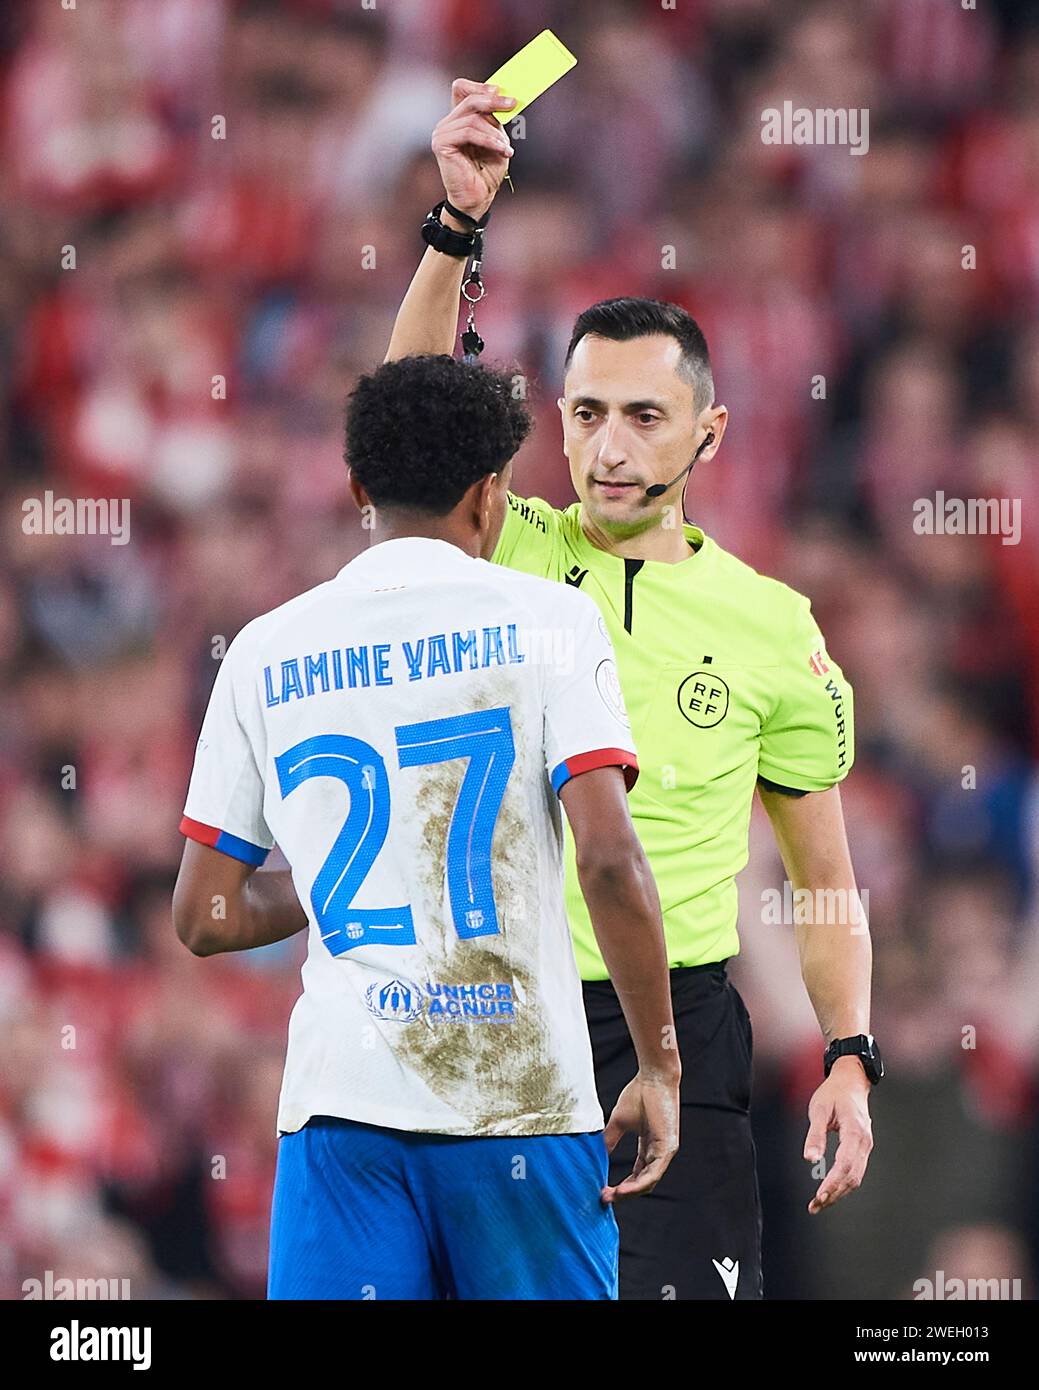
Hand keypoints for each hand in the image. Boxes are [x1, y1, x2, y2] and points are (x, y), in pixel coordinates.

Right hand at [431, 79, 515, 222]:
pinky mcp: (441, 144)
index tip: (500, 90)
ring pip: (472, 117)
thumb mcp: (496, 140)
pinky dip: (489, 140)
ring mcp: (441, 133)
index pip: (461, 89)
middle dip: (494, 100)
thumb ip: (496, 120)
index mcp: (458, 120)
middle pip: (470, 99)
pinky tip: (502, 150)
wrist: (478, 199)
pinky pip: (469, 132)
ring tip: (506, 147)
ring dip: (495, 132)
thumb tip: (506, 99)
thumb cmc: (487, 173)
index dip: (479, 85)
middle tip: (513, 103)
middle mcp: (447, 123)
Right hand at [601, 1070, 679, 1202]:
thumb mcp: (619, 1122)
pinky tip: (623, 1190)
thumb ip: (609, 1140)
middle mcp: (659, 1153)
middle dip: (623, 1194)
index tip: (603, 1191)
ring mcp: (665, 1151)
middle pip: (642, 1183)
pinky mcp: (668, 1148)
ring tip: (610, 1197)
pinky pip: (653, 1173)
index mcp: (649, 1147)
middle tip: (604, 1199)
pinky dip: (638, 1184)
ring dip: (629, 1193)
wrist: (653, 1077)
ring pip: (648, 1182)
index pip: (637, 1175)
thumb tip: (594, 1156)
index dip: (621, 1187)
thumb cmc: (639, 1094)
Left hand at [803, 1056, 873, 1213]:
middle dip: (834, 1194)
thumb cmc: (833, 1094)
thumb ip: (815, 1135)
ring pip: (855, 1177)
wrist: (850, 1082)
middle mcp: (864, 1142)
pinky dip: (843, 1184)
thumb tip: (810, 1159)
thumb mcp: (819, 1109)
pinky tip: (830, 1191)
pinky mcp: (862, 1148)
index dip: (832, 1183)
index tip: (819, 1196)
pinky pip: (855, 1171)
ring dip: (839, 1192)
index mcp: (855, 1132)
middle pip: (852, 1176)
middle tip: (815, 1206)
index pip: (845, 1165)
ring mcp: (865, 1146)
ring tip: (819, 1204)